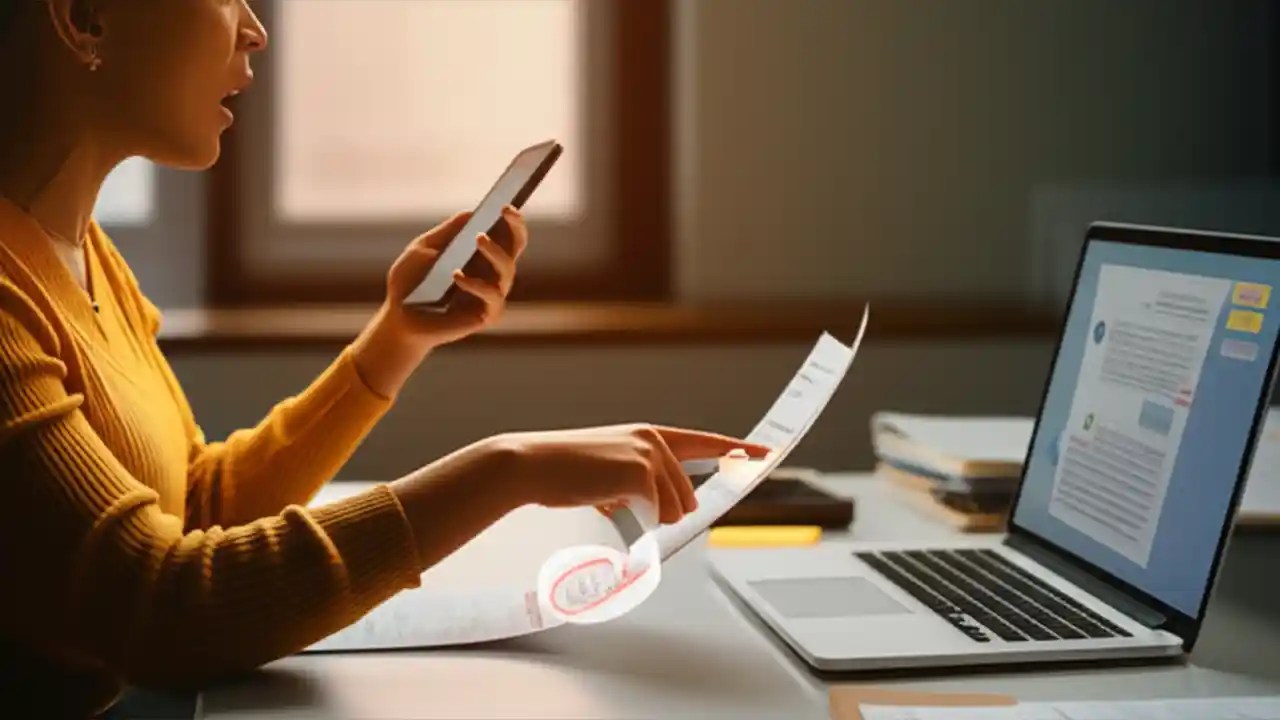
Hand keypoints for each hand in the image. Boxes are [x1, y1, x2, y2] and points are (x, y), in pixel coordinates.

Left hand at [384, 205, 528, 351]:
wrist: (398, 318)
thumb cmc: (410, 283)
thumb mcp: (423, 249)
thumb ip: (447, 233)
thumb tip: (473, 212)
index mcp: (480, 255)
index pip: (506, 234)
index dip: (513, 219)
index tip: (507, 203)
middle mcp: (492, 273)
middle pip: (516, 247)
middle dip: (516, 227)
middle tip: (506, 210)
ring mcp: (491, 295)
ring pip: (507, 271)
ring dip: (496, 252)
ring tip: (478, 238)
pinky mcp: (486, 316)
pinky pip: (492, 298)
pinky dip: (476, 285)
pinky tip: (457, 276)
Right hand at [386, 424, 768, 572]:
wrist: (531, 464)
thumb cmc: (562, 472)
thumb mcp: (608, 473)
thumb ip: (639, 484)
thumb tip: (663, 510)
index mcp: (649, 435)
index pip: (705, 441)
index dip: (738, 449)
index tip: (767, 453)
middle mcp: (655, 440)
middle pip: (687, 496)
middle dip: (663, 512)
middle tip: (618, 501)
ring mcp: (651, 455)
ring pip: (675, 509)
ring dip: (646, 517)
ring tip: (605, 497)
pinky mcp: (642, 472)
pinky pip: (658, 513)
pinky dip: (636, 517)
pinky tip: (604, 499)